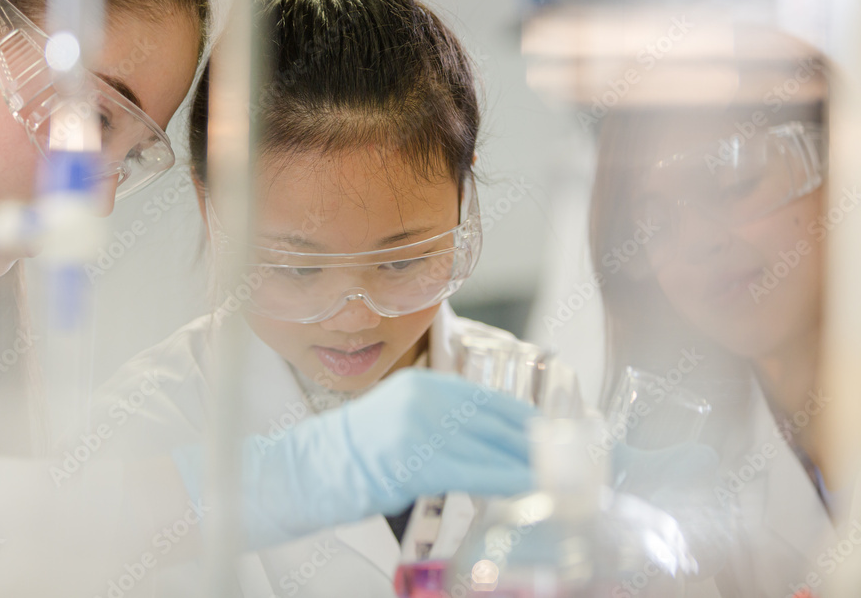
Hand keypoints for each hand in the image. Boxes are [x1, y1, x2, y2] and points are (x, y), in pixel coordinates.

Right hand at [171, 368, 536, 548]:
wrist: (300, 472)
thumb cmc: (349, 457)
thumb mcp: (399, 423)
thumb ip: (443, 425)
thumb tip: (492, 446)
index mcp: (425, 384)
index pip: (494, 401)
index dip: (529, 424)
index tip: (556, 443)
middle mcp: (427, 397)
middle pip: (502, 420)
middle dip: (540, 446)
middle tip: (573, 466)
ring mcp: (421, 426)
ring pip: (495, 446)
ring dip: (533, 466)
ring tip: (562, 482)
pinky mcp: (415, 459)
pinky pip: (477, 471)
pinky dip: (509, 480)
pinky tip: (530, 489)